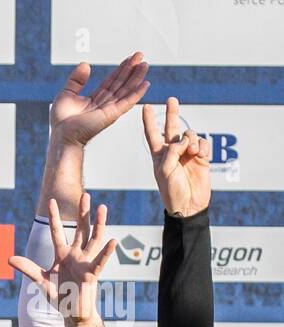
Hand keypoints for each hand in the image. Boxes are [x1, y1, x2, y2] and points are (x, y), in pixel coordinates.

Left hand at [10, 195, 115, 320]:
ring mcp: (86, 263)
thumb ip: (28, 268)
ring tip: (102, 207)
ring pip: (94, 239)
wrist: (71, 312)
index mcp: (62, 254)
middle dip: (82, 213)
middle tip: (85, 194)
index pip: (57, 232)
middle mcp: (76, 255)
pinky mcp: (92, 275)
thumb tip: (9, 259)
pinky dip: (106, 253)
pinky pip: (100, 262)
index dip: (54, 217)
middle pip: (80, 229)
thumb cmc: (60, 295)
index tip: (51, 201)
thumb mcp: (41, 280)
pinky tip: (114, 241)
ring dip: (98, 224)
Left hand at [49, 53, 149, 146]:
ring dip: (136, 77)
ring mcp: (109, 109)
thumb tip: (85, 64)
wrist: (62, 136)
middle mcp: (104, 104)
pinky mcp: (111, 114)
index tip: (130, 58)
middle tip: (140, 55)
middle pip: (121, 83)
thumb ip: (76, 80)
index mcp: (94, 99)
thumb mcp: (66, 94)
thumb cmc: (61, 121)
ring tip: (145, 64)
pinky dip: (137, 93)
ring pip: (126, 90)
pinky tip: (145, 84)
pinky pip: (127, 102)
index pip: (111, 81)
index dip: (120, 69)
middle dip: (131, 69)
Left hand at [142, 97, 210, 217]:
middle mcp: (173, 151)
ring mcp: (188, 153)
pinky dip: (202, 147)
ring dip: (191, 140)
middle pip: (172, 127)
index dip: (149, 121)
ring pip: (190, 135)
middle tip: (171, 99)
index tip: (145, 107)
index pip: (152, 134)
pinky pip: (203, 143)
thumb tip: (184, 140)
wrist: (189, 204)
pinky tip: (200, 155)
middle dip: (172, 113)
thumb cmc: (172, 191)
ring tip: (191, 153)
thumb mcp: (165, 171)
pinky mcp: (201, 157)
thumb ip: (172, 152)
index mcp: (159, 155)